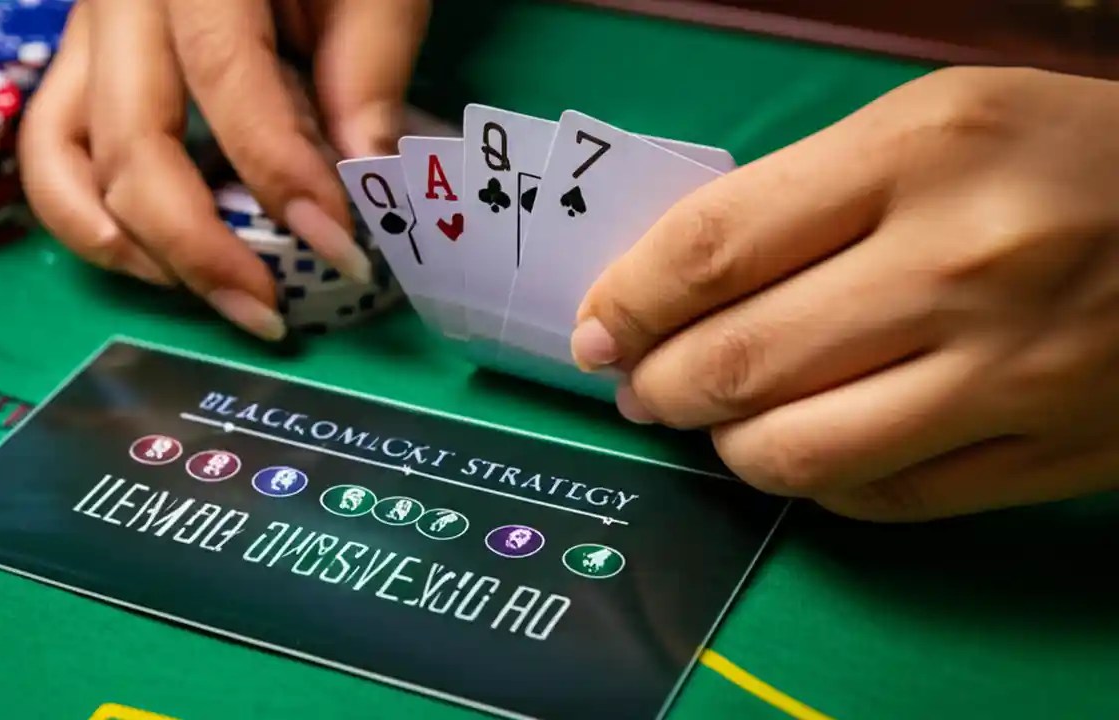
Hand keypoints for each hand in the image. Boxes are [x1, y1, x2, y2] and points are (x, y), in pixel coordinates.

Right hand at [17, 0, 430, 339]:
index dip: (280, 174)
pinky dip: (93, 220)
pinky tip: (160, 258)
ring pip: (60, 157)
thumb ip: (368, 65)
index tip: (341, 248)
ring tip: (209, 292)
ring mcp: (89, 37)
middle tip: (267, 313)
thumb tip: (367, 179)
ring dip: (128, 247)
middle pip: (130, 140)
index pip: (225, 79)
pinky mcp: (85, 68)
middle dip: (199, 246)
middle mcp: (120, 2)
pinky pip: (57, 153)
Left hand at [572, 67, 1118, 521]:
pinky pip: (882, 497)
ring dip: (723, 446)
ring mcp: (1007, 373)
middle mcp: (957, 265)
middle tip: (637, 385)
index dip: (630, 300)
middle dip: (658, 384)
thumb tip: (681, 282)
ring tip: (708, 424)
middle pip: (741, 359)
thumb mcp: (939, 122)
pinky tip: (801, 452)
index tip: (597, 328)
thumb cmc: (1065, 157)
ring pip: (799, 450)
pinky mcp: (1045, 455)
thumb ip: (809, 194)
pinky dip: (813, 484)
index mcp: (920, 152)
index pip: (716, 246)